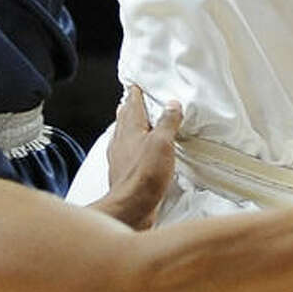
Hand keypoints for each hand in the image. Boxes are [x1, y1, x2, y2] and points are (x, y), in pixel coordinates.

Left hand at [98, 87, 180, 229]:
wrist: (131, 206)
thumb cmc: (145, 175)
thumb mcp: (162, 143)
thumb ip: (168, 122)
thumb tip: (172, 104)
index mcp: (130, 129)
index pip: (132, 105)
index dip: (134, 94)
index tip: (135, 85)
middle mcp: (121, 141)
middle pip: (124, 119)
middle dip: (129, 108)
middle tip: (133, 101)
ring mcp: (120, 158)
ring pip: (123, 135)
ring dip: (129, 127)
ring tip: (135, 124)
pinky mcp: (123, 173)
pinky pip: (125, 153)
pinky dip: (131, 147)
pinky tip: (136, 153)